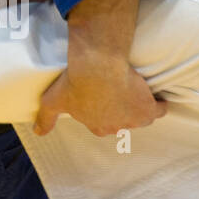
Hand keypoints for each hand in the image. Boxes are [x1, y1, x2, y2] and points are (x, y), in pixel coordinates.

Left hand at [33, 59, 165, 136]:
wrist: (96, 66)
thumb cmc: (73, 83)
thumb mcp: (52, 101)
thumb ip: (45, 119)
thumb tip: (38, 133)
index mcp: (96, 126)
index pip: (102, 123)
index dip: (103, 111)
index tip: (103, 98)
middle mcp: (115, 126)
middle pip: (122, 121)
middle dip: (121, 110)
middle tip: (119, 91)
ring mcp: (132, 119)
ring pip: (141, 118)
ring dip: (140, 108)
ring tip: (138, 93)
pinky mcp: (147, 108)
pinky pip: (160, 110)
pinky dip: (160, 105)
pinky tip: (158, 98)